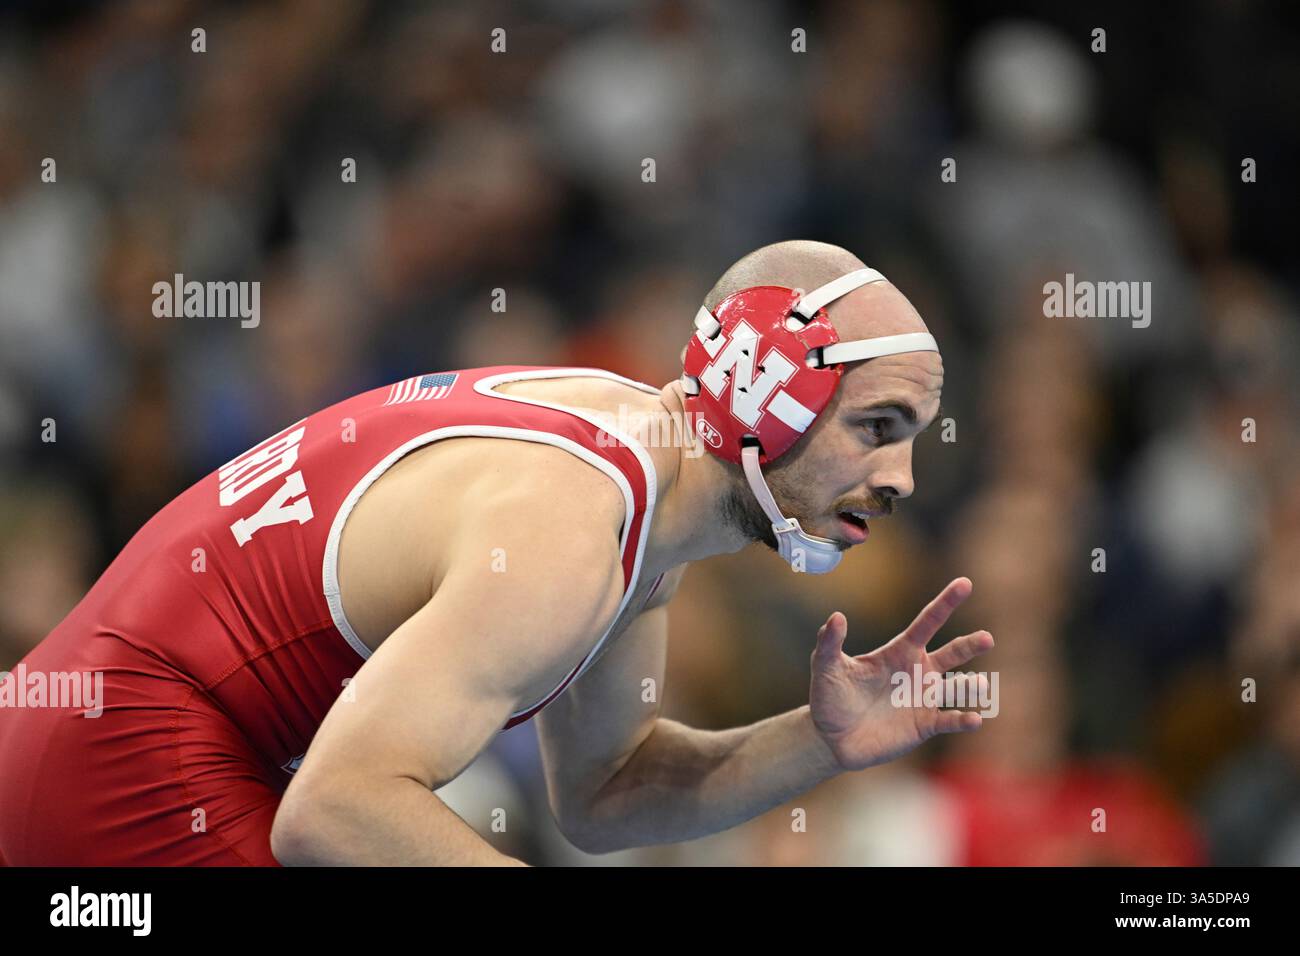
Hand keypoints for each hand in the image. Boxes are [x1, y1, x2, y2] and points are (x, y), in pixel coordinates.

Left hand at [809, 577, 993, 771]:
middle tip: (987, 638)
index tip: (964, 583)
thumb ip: (830, 642)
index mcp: (899, 651)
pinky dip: (962, 719)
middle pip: (952, 654)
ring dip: (970, 686)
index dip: (945, 603)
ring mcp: (923, 699)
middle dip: (970, 645)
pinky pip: (948, 721)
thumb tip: (837, 616)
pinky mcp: (923, 725)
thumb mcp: (825, 666)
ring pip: (956, 688)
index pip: (927, 622)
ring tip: (979, 684)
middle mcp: (918, 671)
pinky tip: (973, 719)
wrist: (831, 737)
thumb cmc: (829, 696)